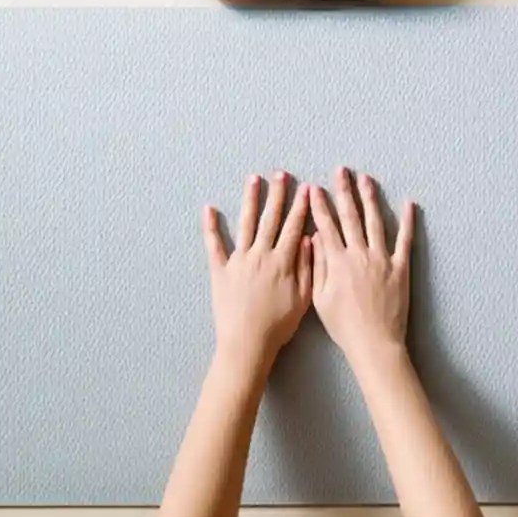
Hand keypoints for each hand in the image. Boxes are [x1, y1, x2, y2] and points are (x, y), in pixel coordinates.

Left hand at [203, 171, 312, 367]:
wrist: (247, 342)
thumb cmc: (278, 325)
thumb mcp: (303, 299)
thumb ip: (307, 267)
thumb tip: (308, 239)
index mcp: (283, 261)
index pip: (294, 227)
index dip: (301, 206)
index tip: (306, 188)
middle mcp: (260, 254)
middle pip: (270, 219)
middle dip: (277, 195)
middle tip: (280, 175)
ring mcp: (238, 260)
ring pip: (246, 224)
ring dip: (250, 200)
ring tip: (253, 180)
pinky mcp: (220, 271)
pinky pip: (214, 245)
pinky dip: (210, 227)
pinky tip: (209, 209)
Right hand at [309, 167, 415, 366]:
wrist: (374, 342)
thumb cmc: (343, 326)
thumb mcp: (319, 298)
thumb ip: (316, 267)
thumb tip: (312, 240)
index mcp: (337, 262)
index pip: (326, 226)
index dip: (320, 205)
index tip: (314, 188)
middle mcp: (360, 254)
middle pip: (350, 216)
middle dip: (344, 191)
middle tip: (341, 171)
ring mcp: (382, 259)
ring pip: (375, 221)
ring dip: (370, 198)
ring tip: (366, 179)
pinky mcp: (400, 268)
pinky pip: (405, 240)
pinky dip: (407, 221)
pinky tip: (408, 204)